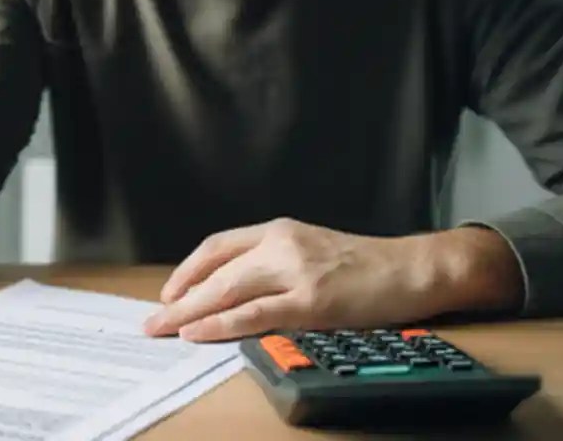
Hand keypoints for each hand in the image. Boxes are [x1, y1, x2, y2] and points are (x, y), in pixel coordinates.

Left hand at [142, 218, 522, 342]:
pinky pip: (253, 314)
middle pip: (214, 271)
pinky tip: (199, 332)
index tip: (169, 293)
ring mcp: (296, 271)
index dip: (187, 271)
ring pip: (226, 291)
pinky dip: (220, 324)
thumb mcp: (312, 250)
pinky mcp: (311, 301)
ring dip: (188, 312)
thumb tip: (232, 291)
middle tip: (151, 319)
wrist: (411, 268)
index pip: (218, 246)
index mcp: (279, 230)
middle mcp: (282, 244)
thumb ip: (274, 263)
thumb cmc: (365, 266)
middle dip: (177, 297)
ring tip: (163, 329)